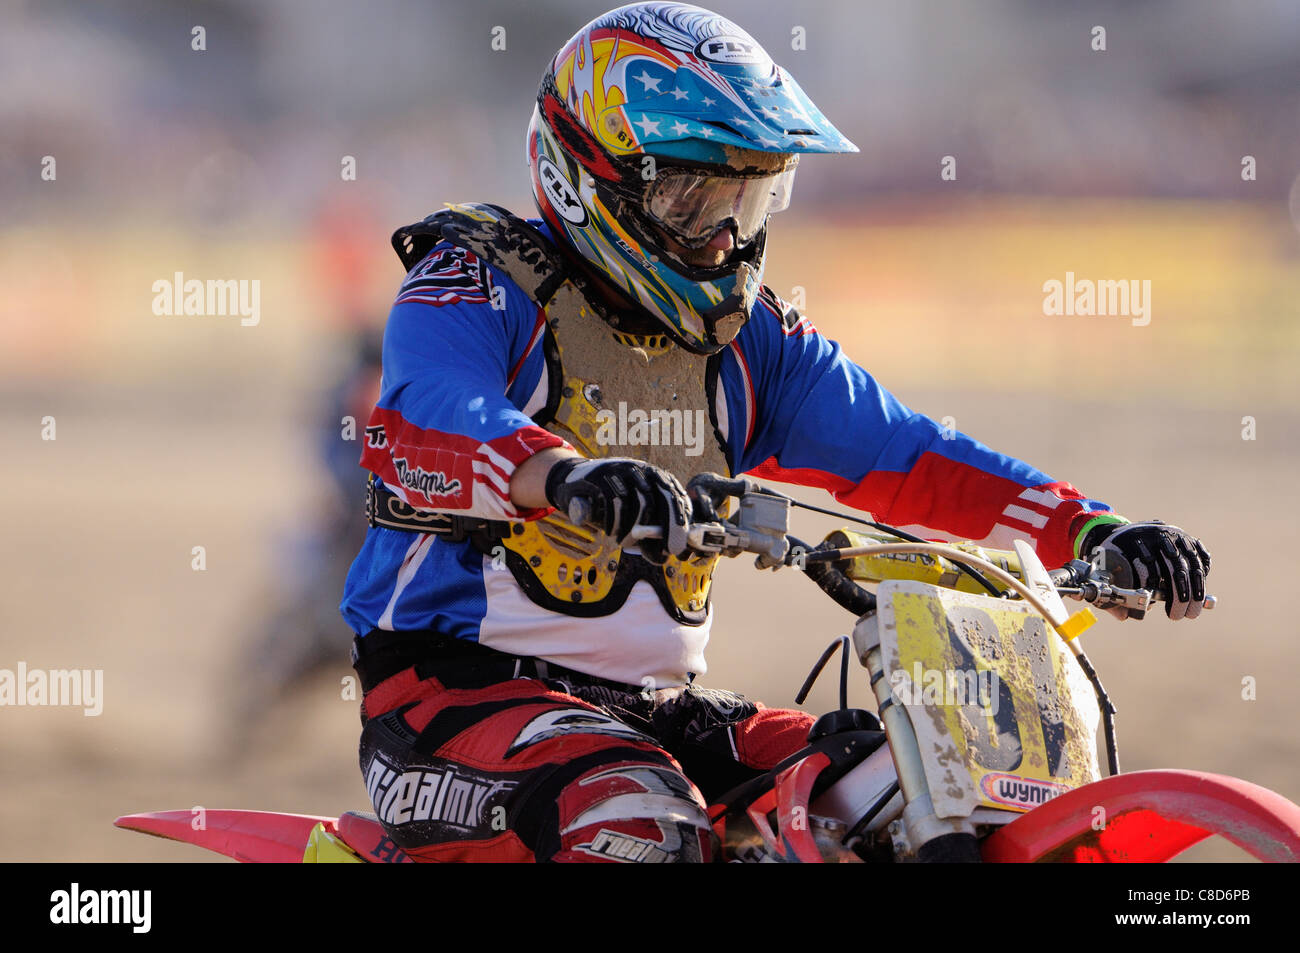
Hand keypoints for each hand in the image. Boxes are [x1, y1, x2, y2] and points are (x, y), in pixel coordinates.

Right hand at [545, 457, 691, 564]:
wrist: (572, 482)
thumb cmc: (607, 503)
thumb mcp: (632, 513)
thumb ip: (648, 530)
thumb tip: (664, 557)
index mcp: (655, 476)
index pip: (676, 497)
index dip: (680, 523)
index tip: (677, 548)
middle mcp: (642, 469)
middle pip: (663, 498)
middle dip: (666, 529)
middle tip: (664, 553)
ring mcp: (623, 469)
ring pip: (640, 503)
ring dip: (634, 529)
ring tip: (624, 543)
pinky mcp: (603, 475)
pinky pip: (616, 502)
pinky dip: (615, 522)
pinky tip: (610, 532)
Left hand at [1082, 520, 1210, 619]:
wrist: (1121, 532)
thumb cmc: (1112, 559)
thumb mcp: (1104, 572)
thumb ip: (1110, 593)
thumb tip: (1124, 615)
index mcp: (1132, 540)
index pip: (1147, 566)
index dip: (1151, 589)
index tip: (1151, 607)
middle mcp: (1156, 534)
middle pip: (1174, 566)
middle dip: (1180, 595)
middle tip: (1179, 616)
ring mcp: (1173, 534)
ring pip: (1192, 561)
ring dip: (1196, 589)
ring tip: (1192, 610)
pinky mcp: (1186, 537)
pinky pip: (1200, 554)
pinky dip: (1203, 572)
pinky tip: (1199, 590)